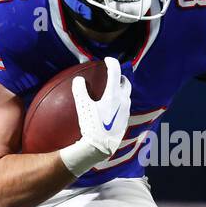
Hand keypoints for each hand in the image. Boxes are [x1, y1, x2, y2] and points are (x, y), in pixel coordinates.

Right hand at [60, 57, 131, 175]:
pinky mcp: (125, 120)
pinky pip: (124, 105)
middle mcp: (124, 101)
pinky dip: (119, 100)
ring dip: (120, 88)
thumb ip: (80, 91)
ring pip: (127, 94)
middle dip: (119, 76)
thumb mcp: (83, 107)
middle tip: (111, 74)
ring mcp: (126, 111)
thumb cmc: (92, 126)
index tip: (106, 60)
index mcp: (114, 94)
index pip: (115, 72)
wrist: (102, 146)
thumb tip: (78, 79)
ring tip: (111, 89)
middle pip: (125, 82)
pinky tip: (111, 106)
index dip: (111, 63)